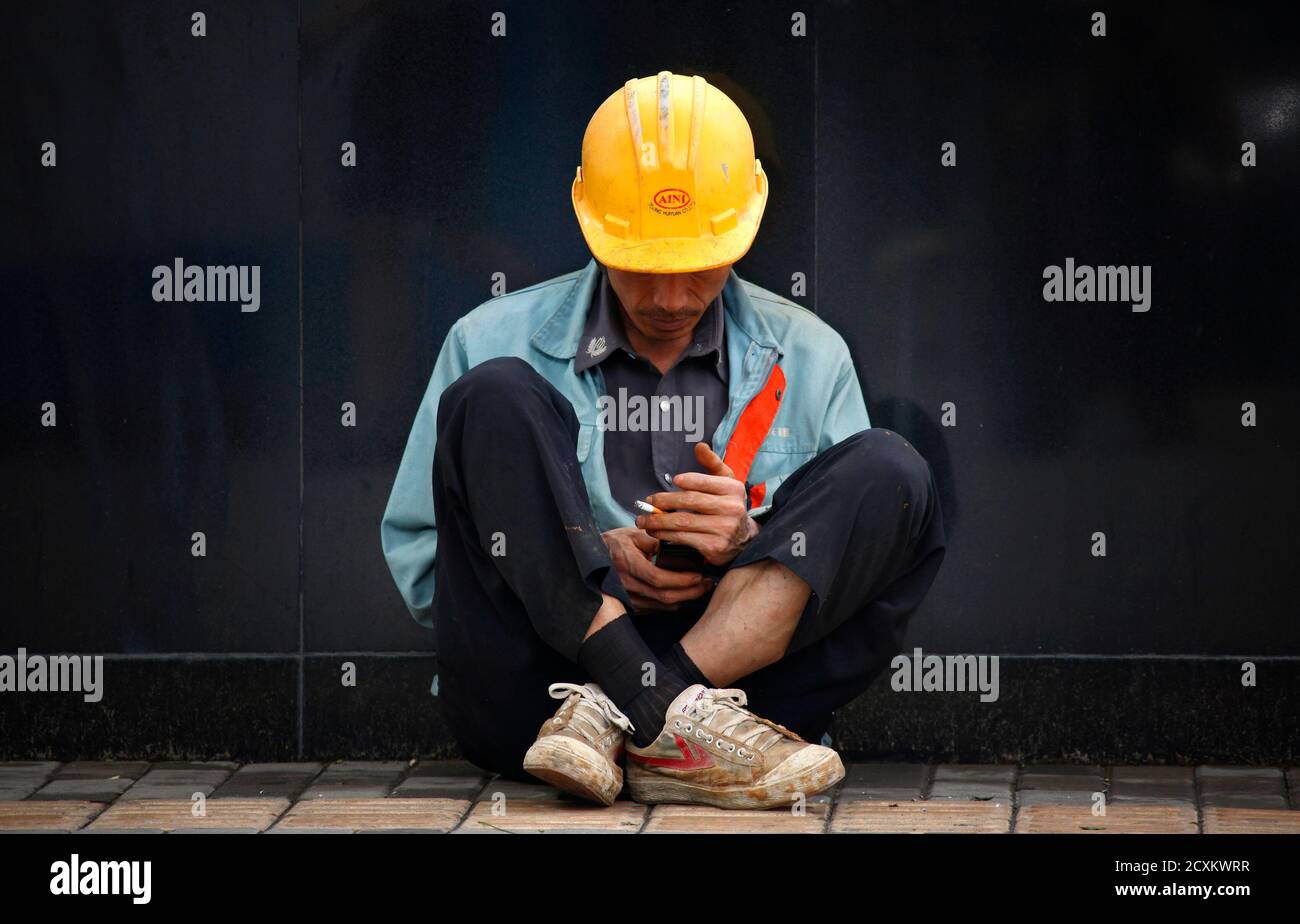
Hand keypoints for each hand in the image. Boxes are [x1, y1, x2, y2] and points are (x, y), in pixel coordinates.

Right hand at [601, 526, 711, 611]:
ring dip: (685, 599)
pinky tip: (686, 594)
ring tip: (702, 588)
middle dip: (689, 592)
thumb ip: (655, 539)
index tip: (698, 574)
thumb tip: (678, 544)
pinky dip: (674, 603)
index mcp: (628, 563)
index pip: (657, 578)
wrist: (594, 558)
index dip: (680, 579)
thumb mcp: (634, 534)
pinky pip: (657, 609)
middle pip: (663, 596)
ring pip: (662, 606)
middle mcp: (627, 584)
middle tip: (707, 583)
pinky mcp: (632, 605)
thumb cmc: (616, 543)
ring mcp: (628, 597)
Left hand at [635, 442, 759, 566]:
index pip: (704, 482)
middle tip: (648, 502)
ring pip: (683, 521)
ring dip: (658, 520)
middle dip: (664, 501)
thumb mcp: (726, 483)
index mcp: (733, 489)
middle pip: (690, 501)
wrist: (743, 539)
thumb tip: (699, 446)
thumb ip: (712, 463)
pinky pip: (683, 538)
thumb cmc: (728, 505)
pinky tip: (655, 531)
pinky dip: (665, 534)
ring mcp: (723, 529)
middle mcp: (731, 509)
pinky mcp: (714, 547)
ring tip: (644, 519)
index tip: (672, 480)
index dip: (686, 480)